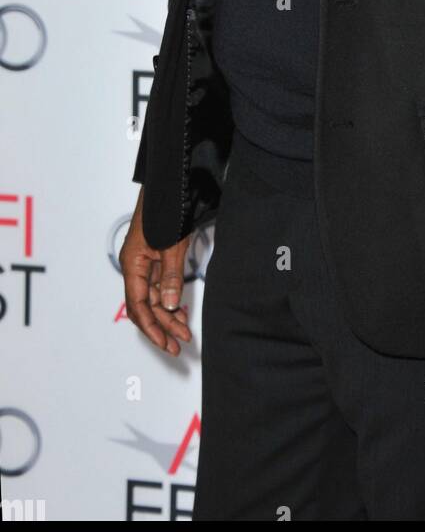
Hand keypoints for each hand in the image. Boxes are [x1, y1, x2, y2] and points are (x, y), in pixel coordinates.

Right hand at [120, 188, 192, 356]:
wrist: (168, 186)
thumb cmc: (165, 210)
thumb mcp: (171, 246)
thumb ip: (169, 276)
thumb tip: (167, 305)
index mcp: (133, 265)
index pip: (138, 306)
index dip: (152, 327)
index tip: (166, 343)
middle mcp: (136, 266)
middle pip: (145, 306)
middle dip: (162, 326)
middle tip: (180, 345)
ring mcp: (146, 262)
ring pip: (154, 297)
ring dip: (168, 315)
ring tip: (184, 331)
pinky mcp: (156, 257)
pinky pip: (160, 284)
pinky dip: (170, 298)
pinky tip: (180, 309)